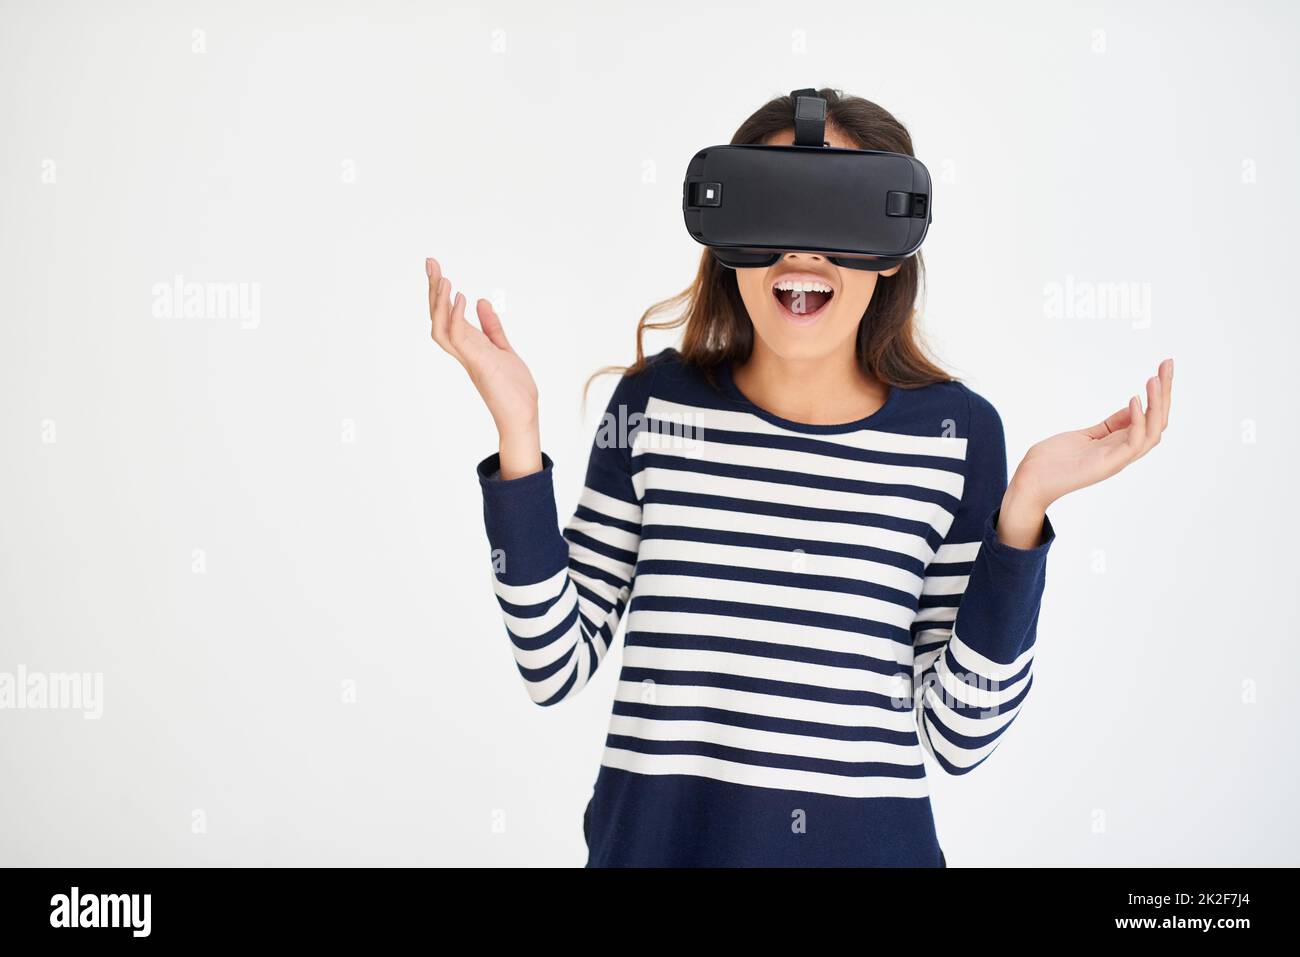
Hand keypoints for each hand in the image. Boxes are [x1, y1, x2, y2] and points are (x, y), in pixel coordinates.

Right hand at [426, 257, 541, 477]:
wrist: (522, 416)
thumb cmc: (514, 389)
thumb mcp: (504, 349)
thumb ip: (492, 327)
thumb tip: (482, 301)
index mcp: (469, 347)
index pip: (448, 316)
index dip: (440, 293)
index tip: (437, 269)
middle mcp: (464, 352)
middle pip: (438, 318)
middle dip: (433, 290)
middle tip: (431, 262)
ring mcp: (469, 358)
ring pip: (441, 328)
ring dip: (440, 302)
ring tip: (444, 278)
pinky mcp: (478, 364)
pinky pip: (459, 339)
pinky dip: (457, 317)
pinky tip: (463, 298)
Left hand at [997, 358, 1173, 546]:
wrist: (1032, 480)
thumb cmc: (1054, 460)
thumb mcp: (1089, 434)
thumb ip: (1112, 424)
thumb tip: (1134, 406)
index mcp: (1120, 445)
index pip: (1150, 418)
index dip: (1159, 394)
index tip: (1163, 368)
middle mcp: (1123, 452)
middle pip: (1158, 422)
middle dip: (1165, 393)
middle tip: (1168, 364)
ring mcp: (1117, 459)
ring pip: (1153, 432)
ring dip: (1157, 404)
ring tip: (1155, 379)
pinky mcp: (1108, 464)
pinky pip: (1133, 442)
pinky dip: (1137, 420)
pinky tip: (1134, 400)